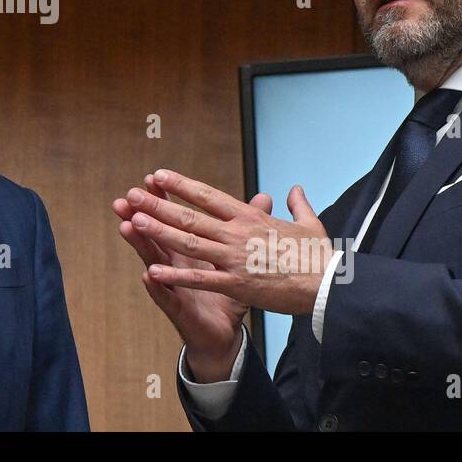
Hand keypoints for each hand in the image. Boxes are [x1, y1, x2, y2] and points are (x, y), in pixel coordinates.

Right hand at [114, 174, 253, 381]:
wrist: (224, 335)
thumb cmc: (228, 293)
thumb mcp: (241, 258)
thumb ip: (249, 227)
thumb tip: (264, 198)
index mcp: (191, 248)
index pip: (176, 217)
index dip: (165, 198)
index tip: (154, 178)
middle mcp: (177, 263)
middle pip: (157, 233)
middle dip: (142, 213)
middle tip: (129, 195)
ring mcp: (174, 286)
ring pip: (154, 261)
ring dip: (140, 243)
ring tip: (127, 225)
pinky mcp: (179, 310)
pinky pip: (167, 297)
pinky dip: (157, 286)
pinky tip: (148, 274)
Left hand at [126, 169, 331, 316]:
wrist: (329, 286)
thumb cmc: (319, 256)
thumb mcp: (309, 223)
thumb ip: (298, 204)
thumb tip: (294, 189)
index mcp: (250, 217)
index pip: (208, 195)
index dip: (181, 185)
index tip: (159, 175)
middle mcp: (237, 233)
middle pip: (190, 216)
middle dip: (159, 205)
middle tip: (133, 195)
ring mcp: (235, 258)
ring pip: (189, 242)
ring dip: (159, 232)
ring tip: (135, 222)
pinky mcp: (237, 284)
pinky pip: (199, 278)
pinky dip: (174, 275)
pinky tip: (152, 271)